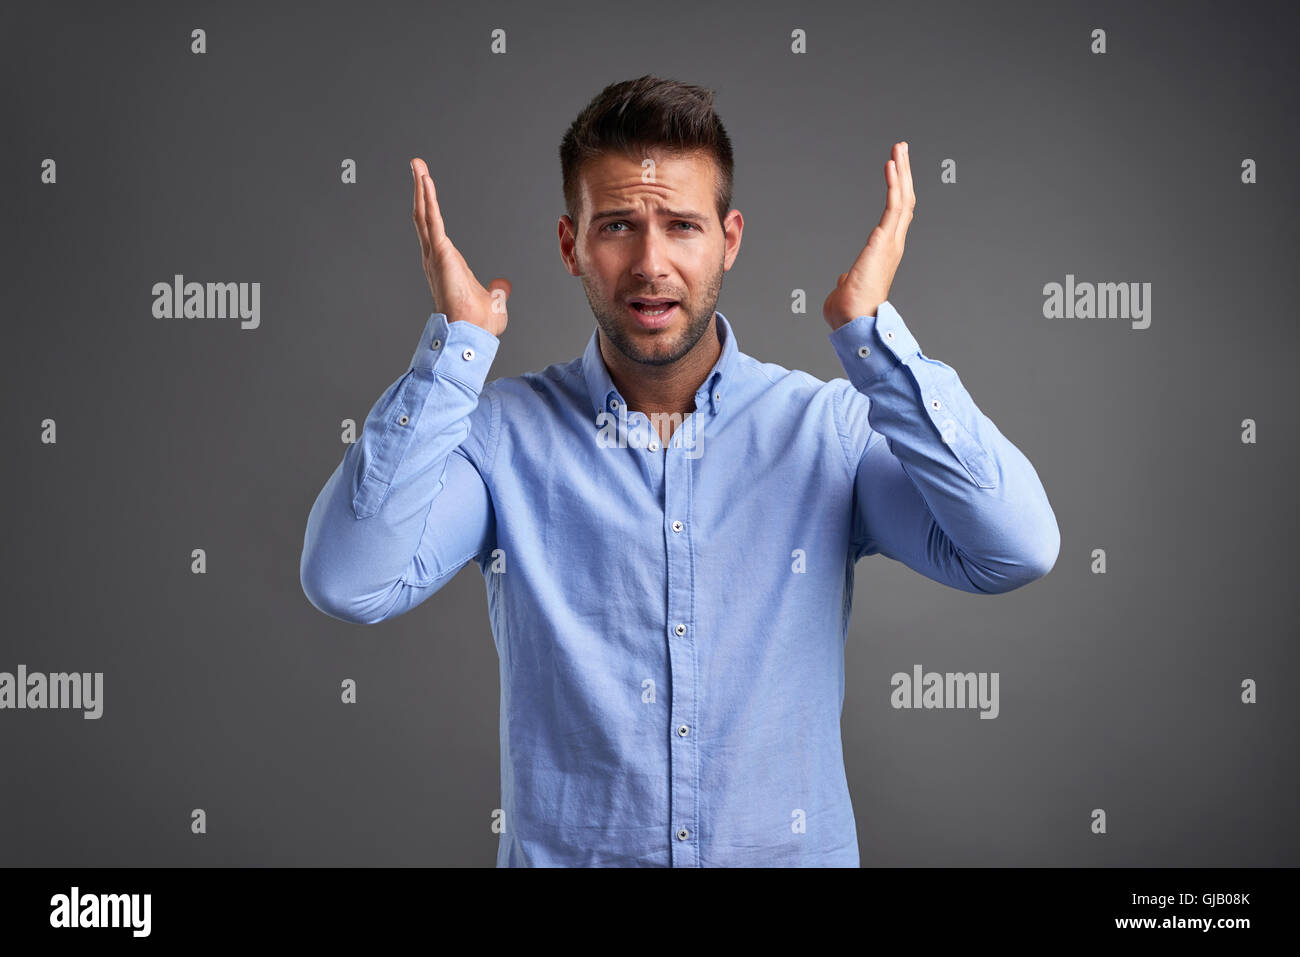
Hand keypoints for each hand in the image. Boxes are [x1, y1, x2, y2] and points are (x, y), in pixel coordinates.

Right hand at [411, 158, 509, 336]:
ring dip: (421, 189)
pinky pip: (432, 220)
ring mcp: (435, 254)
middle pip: (424, 217)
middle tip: (417, 168)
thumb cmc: (478, 325)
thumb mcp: (493, 303)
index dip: (430, 211)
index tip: (427, 194)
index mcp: (448, 265)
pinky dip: (428, 198)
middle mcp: (436, 257)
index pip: (435, 231)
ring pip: (424, 214)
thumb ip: (496, 292)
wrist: (471, 333)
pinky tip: (424, 180)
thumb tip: (501, 288)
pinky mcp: (440, 253)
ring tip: (417, 165)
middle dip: (421, 192)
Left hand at [822, 141, 914, 330]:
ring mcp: (892, 241)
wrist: (853, 320)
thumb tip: (844, 280)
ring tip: (900, 147)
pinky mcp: (884, 240)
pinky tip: (892, 164)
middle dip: (904, 173)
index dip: (898, 191)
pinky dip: (894, 182)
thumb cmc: (848, 310)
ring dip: (902, 171)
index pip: (896, 215)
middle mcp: (893, 243)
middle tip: (902, 149)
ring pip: (903, 198)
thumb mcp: (847, 288)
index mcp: (885, 251)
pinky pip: (893, 205)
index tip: (896, 171)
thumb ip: (848, 279)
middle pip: (905, 200)